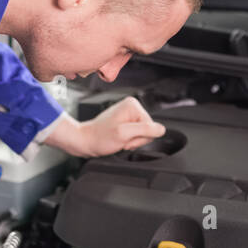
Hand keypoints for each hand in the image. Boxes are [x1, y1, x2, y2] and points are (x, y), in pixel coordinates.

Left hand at [46, 95, 165, 158]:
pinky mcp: (127, 122)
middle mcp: (132, 107)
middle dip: (136, 139)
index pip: (151, 126)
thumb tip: (161, 129)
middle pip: (148, 129)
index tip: (125, 138)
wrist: (86, 141)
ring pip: (143, 133)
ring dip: (132, 141)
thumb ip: (144, 130)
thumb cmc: (100, 138)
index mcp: (133, 105)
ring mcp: (129, 114)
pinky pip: (137, 134)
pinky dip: (130, 140)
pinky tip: (120, 139)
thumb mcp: (124, 134)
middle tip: (122, 140)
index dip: (140, 137)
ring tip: (119, 140)